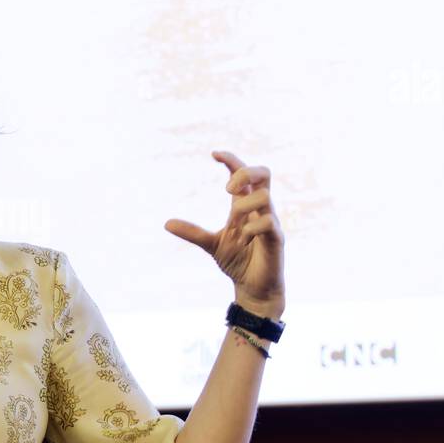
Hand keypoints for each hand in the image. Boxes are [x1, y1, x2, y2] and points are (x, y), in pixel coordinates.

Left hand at [164, 149, 285, 317]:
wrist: (253, 288)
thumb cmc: (237, 262)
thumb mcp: (211, 245)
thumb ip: (193, 233)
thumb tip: (166, 224)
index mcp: (245, 205)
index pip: (244, 173)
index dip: (231, 160)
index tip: (213, 154)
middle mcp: (260, 209)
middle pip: (264, 173)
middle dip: (245, 173)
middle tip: (226, 189)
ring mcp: (271, 222)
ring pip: (265, 197)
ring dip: (244, 205)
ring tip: (234, 223)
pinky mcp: (276, 239)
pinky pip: (269, 223)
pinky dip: (252, 227)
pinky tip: (243, 237)